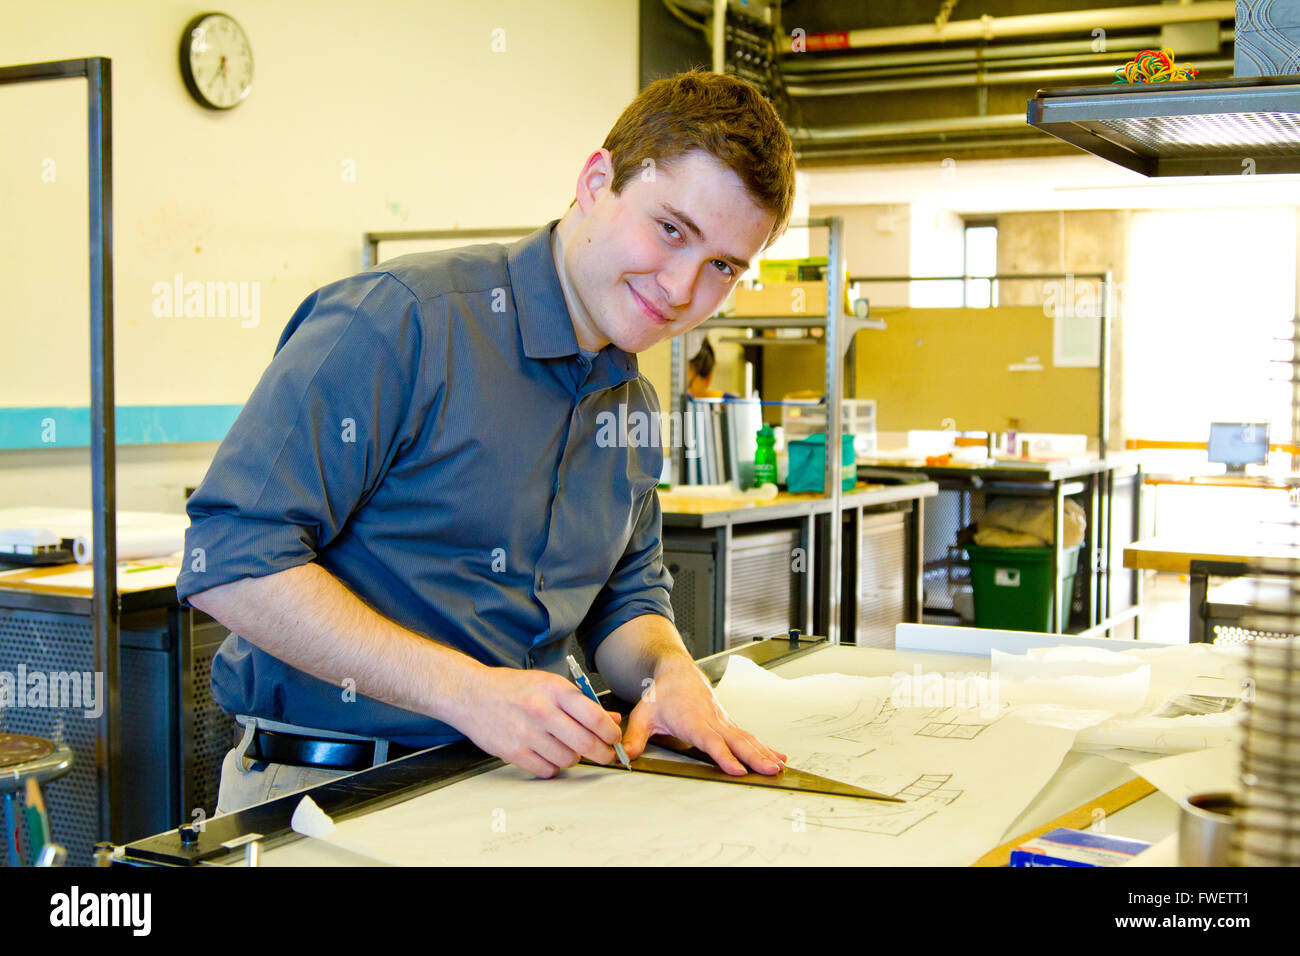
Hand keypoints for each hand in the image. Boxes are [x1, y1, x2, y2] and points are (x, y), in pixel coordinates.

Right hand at [456, 667, 623, 777]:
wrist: (471, 694)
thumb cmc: (512, 688)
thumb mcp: (549, 684)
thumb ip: (581, 702)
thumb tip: (611, 719)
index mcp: (554, 690)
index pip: (594, 718)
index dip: (611, 733)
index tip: (614, 738)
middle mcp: (541, 711)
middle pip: (585, 743)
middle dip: (602, 753)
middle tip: (605, 753)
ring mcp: (526, 733)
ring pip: (568, 760)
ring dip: (575, 758)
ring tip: (569, 749)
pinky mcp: (513, 752)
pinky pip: (546, 770)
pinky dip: (553, 767)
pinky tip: (550, 755)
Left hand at [622, 655, 786, 775]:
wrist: (677, 671)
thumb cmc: (662, 693)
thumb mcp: (643, 714)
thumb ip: (635, 736)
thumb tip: (625, 755)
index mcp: (692, 720)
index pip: (711, 740)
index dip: (724, 756)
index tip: (737, 769)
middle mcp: (712, 720)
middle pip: (736, 741)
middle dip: (754, 757)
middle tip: (769, 771)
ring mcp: (722, 721)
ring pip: (746, 738)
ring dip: (763, 753)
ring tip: (778, 767)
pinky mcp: (728, 722)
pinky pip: (748, 736)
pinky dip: (764, 747)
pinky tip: (777, 757)